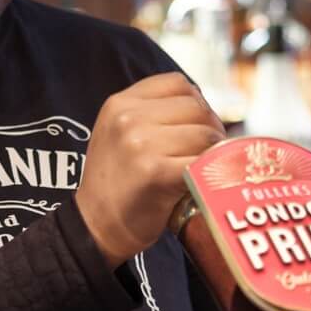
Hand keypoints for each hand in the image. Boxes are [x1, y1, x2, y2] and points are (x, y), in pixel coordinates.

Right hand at [76, 73, 225, 268]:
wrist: (95, 226)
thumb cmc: (117, 183)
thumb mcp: (119, 134)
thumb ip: (153, 115)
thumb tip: (206, 111)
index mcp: (120, 104)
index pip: (178, 83)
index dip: (197, 102)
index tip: (199, 125)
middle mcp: (128, 118)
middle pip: (196, 107)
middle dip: (211, 128)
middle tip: (210, 152)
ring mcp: (140, 144)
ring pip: (205, 134)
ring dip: (215, 153)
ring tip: (206, 168)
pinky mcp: (155, 173)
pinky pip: (202, 162)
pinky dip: (212, 172)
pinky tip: (205, 182)